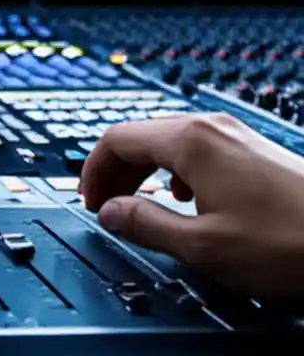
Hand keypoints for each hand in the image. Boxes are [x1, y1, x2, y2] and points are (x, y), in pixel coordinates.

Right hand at [82, 113, 303, 299]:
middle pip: (139, 135)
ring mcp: (234, 135)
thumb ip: (146, 225)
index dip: (92, 172)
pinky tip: (185, 199)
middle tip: (106, 207)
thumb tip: (111, 214)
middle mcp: (210, 128)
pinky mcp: (253, 150)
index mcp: (189, 141)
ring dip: (143, 171)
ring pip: (166, 141)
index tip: (90, 202)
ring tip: (140, 205)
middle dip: (114, 171)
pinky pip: (195, 149)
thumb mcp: (202, 245)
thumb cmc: (290, 241)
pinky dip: (173, 170)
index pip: (115, 139)